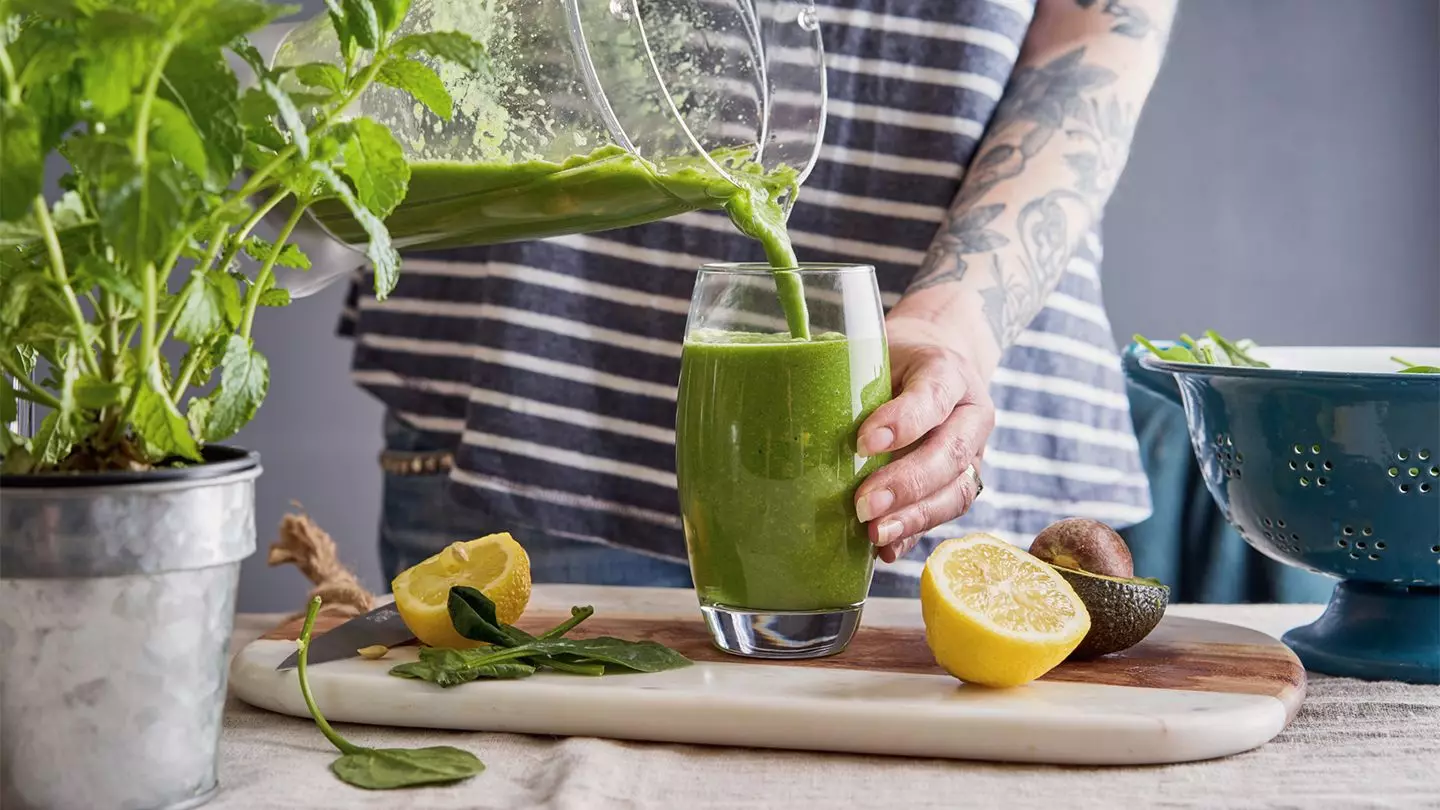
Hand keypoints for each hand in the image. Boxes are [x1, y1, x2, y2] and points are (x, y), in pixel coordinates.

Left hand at [854, 316, 995, 562]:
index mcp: (950, 373)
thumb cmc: (894, 363)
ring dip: (914, 517)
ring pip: (957, 492)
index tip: (862, 443)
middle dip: (906, 484)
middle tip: (864, 504)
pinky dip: (915, 535)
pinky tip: (887, 550)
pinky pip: (944, 514)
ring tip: (876, 534)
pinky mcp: (963, 484)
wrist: (936, 370)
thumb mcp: (876, 357)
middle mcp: (971, 415)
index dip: (903, 422)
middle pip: (949, 454)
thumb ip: (856, 389)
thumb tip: (807, 437)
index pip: (933, 396)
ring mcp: (974, 454)